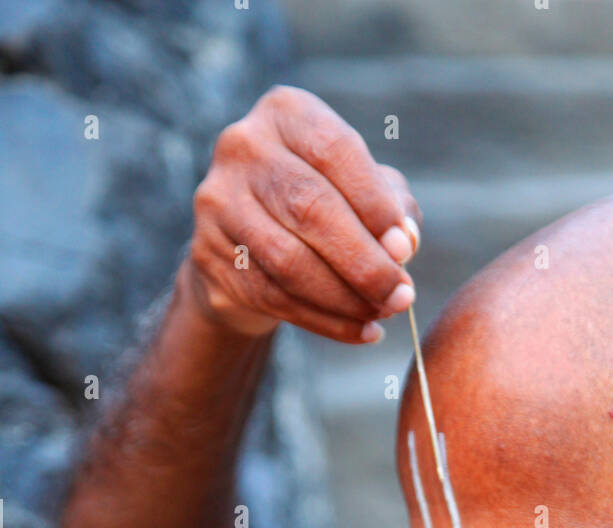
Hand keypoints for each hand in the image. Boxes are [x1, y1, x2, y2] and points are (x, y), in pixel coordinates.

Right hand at [186, 85, 421, 342]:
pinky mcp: (207, 254)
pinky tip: (361, 331)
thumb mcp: (361, 188)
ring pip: (288, 260)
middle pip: (309, 207)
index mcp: (286, 112)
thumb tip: (404, 242)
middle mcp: (242, 147)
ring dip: (345, 297)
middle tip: (401, 294)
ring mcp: (217, 201)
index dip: (374, 203)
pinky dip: (325, 321)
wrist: (248, 240)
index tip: (406, 247)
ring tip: (383, 314)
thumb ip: (391, 205)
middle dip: (363, 260)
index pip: (334, 150)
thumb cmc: (322, 204)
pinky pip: (273, 297)